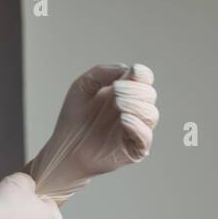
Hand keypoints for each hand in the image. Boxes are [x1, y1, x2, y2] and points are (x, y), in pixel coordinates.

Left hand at [25, 63, 158, 202]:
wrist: (66, 147)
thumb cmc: (74, 117)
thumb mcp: (82, 86)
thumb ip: (101, 72)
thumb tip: (126, 69)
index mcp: (125, 92)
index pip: (145, 79)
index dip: (141, 74)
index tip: (130, 73)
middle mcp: (134, 110)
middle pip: (150, 95)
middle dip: (135, 90)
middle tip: (116, 92)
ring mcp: (136, 129)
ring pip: (151, 114)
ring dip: (136, 106)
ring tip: (118, 104)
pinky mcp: (135, 149)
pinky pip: (145, 137)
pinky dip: (137, 126)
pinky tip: (123, 119)